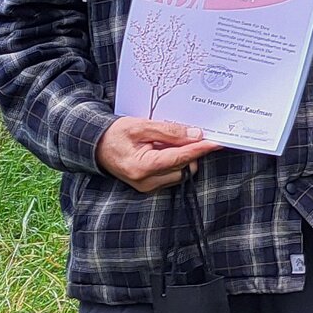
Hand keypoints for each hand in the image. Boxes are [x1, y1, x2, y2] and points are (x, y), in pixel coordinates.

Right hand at [95, 117, 221, 192]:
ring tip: (164, 142)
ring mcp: (148, 187)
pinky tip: (163, 150)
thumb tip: (196, 134)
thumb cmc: (115, 134)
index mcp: (142, 167)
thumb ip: (169, 131)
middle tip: (183, 133)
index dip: (200, 149)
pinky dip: (175, 162)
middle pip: (184, 167)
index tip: (217, 142)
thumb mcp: (140, 126)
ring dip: (181, 156)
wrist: (95, 146)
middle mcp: (146, 182)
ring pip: (181, 172)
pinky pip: (173, 175)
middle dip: (189, 150)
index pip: (180, 158)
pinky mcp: (150, 187)